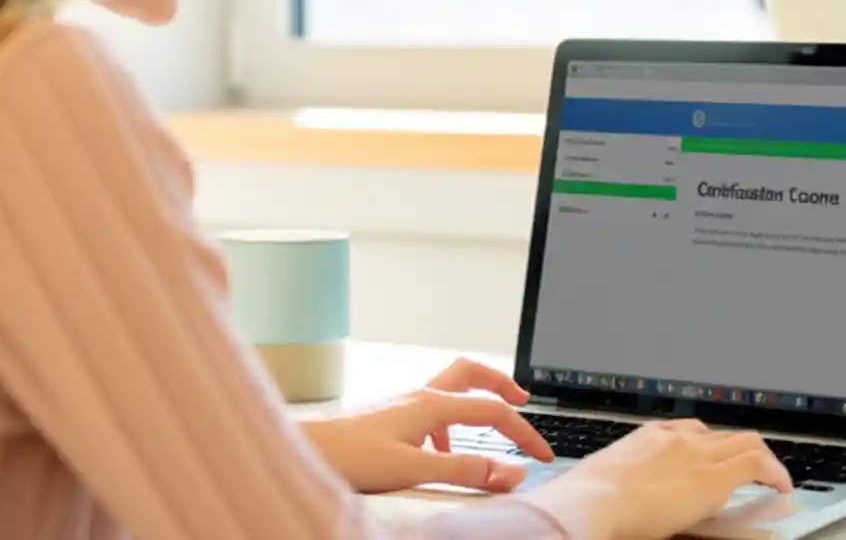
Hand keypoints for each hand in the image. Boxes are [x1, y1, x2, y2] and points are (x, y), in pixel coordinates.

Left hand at [303, 359, 553, 493]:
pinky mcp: (388, 413)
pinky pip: (428, 407)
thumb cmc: (349, 456)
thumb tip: (510, 471)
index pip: (493, 411)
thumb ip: (464, 468)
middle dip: (501, 384)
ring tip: (485, 431)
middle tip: (522, 400)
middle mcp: (419, 396)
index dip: (524, 433)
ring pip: (450, 387)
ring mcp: (401, 401)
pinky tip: (438, 449)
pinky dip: (446, 422)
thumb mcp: (413, 468)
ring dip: (474, 401)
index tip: (542, 457)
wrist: (303, 447)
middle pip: (471, 373)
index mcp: (431, 405)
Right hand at [526, 419, 792, 539]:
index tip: (712, 457)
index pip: (689, 431)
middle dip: (740, 449)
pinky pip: (756, 464)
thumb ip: (629, 479)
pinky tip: (781, 485)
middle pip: (722, 434)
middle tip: (751, 467)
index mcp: (649, 436)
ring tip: (771, 476)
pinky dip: (774, 472)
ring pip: (746, 442)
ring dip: (762, 458)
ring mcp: (698, 454)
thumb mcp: (611, 479)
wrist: (593, 502)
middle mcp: (678, 438)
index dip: (708, 445)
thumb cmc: (589, 499)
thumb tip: (627, 495)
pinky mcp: (715, 478)